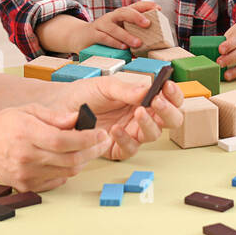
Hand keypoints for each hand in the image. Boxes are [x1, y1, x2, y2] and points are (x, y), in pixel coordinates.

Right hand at [0, 103, 108, 191]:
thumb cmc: (3, 125)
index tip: (101, 133)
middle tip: (103, 141)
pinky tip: (69, 159)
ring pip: (67, 171)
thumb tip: (78, 119)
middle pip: (70, 159)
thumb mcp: (28, 111)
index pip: (64, 140)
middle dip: (93, 150)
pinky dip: (67, 170)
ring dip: (83, 160)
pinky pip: (57, 180)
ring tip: (89, 149)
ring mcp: (26, 174)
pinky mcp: (26, 185)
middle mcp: (27, 156)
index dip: (87, 138)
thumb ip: (54, 116)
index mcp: (27, 134)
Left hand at [59, 72, 184, 160]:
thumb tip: (149, 91)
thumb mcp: (105, 86)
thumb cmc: (84, 94)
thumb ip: (127, 90)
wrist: (61, 108)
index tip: (168, 86)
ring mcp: (132, 133)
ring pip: (154, 135)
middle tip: (157, 101)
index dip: (174, 94)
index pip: (169, 99)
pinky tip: (115, 129)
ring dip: (149, 123)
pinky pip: (131, 148)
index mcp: (144, 99)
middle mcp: (142, 117)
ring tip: (137, 112)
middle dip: (168, 111)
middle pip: (171, 120)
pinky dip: (126, 140)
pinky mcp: (118, 148)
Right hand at [84, 1, 160, 51]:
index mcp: (120, 15)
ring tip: (138, 43)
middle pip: (124, 12)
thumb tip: (152, 43)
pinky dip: (114, 42)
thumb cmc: (106, 35)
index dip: (146, 5)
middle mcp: (112, 17)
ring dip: (127, 35)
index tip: (158, 8)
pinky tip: (123, 47)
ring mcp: (102, 24)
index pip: (135, 6)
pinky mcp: (94, 34)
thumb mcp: (120, 31)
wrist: (81, 37)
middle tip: (147, 24)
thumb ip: (133, 33)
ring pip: (114, 28)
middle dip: (136, 16)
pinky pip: (104, 37)